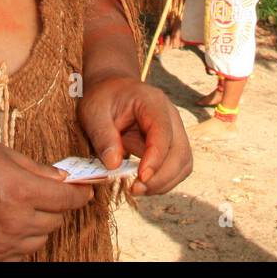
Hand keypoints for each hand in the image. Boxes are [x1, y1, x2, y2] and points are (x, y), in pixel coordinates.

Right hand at [0, 139, 93, 260]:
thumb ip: (35, 169)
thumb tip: (62, 179)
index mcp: (20, 191)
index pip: (67, 200)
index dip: (80, 194)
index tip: (85, 191)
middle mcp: (13, 222)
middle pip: (55, 221)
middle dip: (55, 206)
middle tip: (42, 193)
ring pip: (38, 240)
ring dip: (37, 225)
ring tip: (17, 208)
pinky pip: (16, 256)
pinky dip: (17, 242)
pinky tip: (4, 226)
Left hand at [78, 75, 191, 195]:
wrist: (112, 88)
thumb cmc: (102, 98)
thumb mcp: (93, 112)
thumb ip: (102, 137)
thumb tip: (114, 165)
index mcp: (153, 103)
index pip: (163, 133)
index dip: (155, 159)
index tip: (140, 178)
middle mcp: (170, 116)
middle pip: (180, 152)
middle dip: (162, 177)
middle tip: (135, 189)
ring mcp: (174, 130)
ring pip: (183, 163)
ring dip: (164, 182)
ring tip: (137, 189)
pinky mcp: (171, 144)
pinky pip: (176, 167)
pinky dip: (163, 180)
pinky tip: (143, 184)